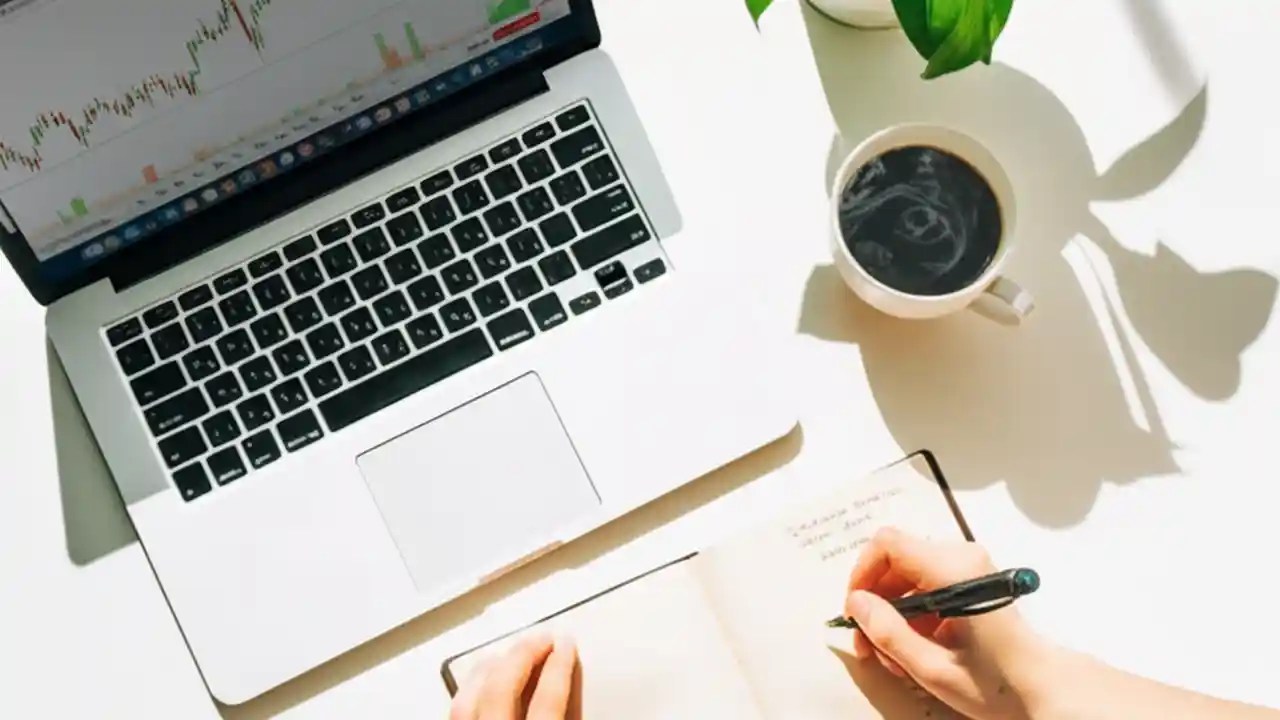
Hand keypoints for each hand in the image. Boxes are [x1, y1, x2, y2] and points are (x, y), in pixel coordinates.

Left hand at [450, 632, 578, 719]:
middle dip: (522, 655)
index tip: (565, 644)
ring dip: (488, 668)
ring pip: (466, 699)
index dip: (559, 666)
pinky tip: (478, 683)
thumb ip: (569, 717)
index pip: (547, 700)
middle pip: (501, 689)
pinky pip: (455, 712)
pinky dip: (468, 690)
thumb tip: (573, 697)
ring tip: (508, 652)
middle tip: (542, 637)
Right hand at [845, 529, 1050, 719]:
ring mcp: (967, 567)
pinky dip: (911, 614)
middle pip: (895, 561)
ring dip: (892, 612)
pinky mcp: (970, 581)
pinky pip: (925, 585)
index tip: (856, 612)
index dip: (862, 574)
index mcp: (954, 571)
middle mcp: (961, 558)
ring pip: (907, 575)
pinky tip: (913, 648)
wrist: (1044, 689)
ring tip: (892, 655)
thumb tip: (857, 604)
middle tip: (869, 645)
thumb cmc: (996, 683)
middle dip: (875, 601)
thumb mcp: (934, 668)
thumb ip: (889, 633)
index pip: (888, 544)